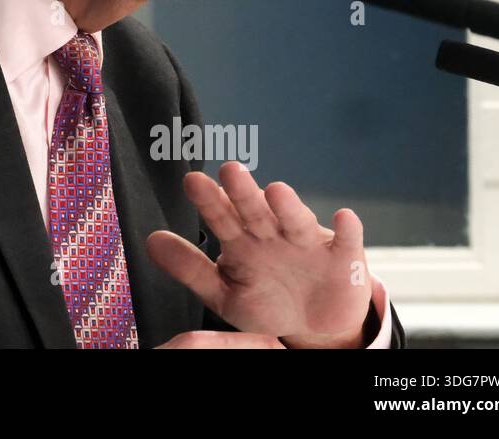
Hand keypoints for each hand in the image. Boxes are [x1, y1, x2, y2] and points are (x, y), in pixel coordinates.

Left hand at [145, 162, 373, 347]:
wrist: (314, 328)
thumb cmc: (267, 302)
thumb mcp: (225, 293)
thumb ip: (190, 269)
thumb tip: (151, 241)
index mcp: (242, 240)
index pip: (221, 216)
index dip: (209, 200)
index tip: (192, 181)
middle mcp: (273, 233)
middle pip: (255, 210)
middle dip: (244, 191)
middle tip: (229, 170)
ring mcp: (307, 242)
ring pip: (296, 219)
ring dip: (288, 206)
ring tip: (276, 191)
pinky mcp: (344, 257)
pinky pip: (348, 241)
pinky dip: (348, 230)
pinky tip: (344, 219)